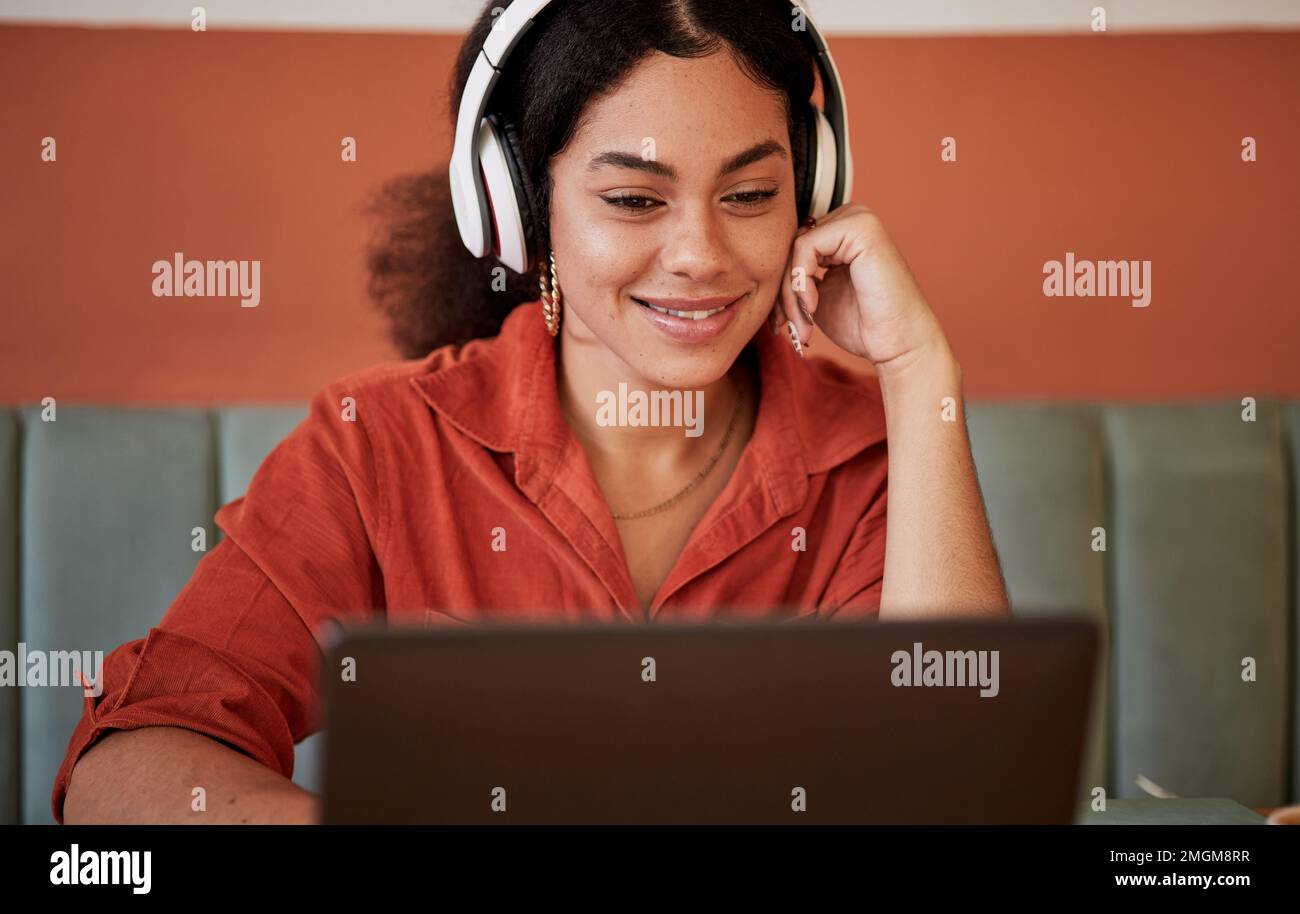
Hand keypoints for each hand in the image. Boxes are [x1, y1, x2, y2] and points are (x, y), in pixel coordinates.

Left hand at [772, 203, 945, 369]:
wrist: (897, 345)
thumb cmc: (862, 325)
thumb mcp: (817, 295)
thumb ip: (797, 275)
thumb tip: (761, 268)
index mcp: (843, 232)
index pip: (793, 247)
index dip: (783, 286)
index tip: (782, 322)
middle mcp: (852, 217)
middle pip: (791, 245)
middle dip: (784, 292)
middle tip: (790, 327)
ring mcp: (859, 218)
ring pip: (794, 247)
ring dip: (790, 292)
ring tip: (802, 324)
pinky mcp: (861, 227)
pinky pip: (805, 246)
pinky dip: (801, 282)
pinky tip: (814, 306)